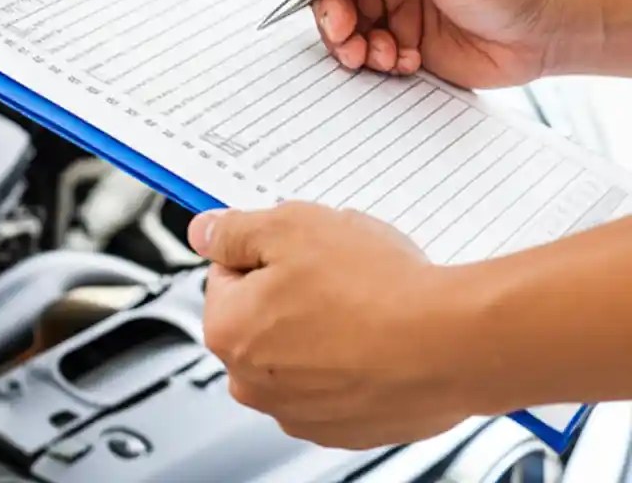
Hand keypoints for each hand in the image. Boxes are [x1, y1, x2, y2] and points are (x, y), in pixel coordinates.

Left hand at [187, 202, 472, 449]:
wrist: (453, 343)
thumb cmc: (374, 289)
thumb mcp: (290, 227)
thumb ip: (233, 230)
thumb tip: (204, 232)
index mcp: (227, 331)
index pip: (227, 274)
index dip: (267, 252)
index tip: (301, 251)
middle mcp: (253, 383)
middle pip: (261, 317)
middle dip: (292, 292)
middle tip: (337, 275)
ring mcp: (299, 412)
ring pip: (299, 351)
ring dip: (323, 327)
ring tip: (367, 306)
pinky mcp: (344, 429)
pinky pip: (337, 383)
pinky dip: (352, 362)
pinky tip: (381, 340)